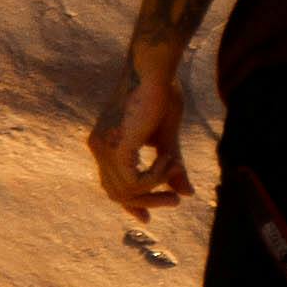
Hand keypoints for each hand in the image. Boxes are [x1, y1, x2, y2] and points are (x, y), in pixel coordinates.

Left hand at [89, 48, 189, 226]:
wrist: (154, 68)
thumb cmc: (161, 94)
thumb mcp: (167, 139)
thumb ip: (171, 168)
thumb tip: (188, 194)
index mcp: (105, 143)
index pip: (111, 184)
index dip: (129, 203)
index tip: (147, 218)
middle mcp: (98, 146)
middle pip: (115, 192)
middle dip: (146, 201)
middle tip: (175, 201)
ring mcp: (103, 147)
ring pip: (125, 191)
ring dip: (156, 188)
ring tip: (177, 167)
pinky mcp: (116, 146)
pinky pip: (135, 181)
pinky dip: (156, 177)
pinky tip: (170, 159)